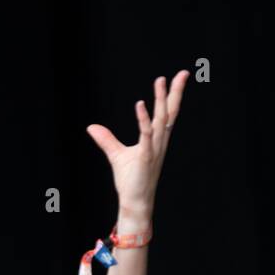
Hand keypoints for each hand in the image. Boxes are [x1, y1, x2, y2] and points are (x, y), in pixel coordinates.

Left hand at [85, 70, 188, 228]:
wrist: (136, 201)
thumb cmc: (130, 180)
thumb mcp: (117, 155)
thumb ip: (106, 139)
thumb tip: (91, 127)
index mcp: (157, 140)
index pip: (168, 113)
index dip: (173, 95)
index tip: (178, 77)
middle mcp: (159, 142)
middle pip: (170, 113)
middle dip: (175, 92)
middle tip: (183, 73)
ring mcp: (154, 149)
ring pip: (160, 120)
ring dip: (160, 100)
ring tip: (160, 81)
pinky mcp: (145, 157)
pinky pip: (145, 135)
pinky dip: (143, 119)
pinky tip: (140, 104)